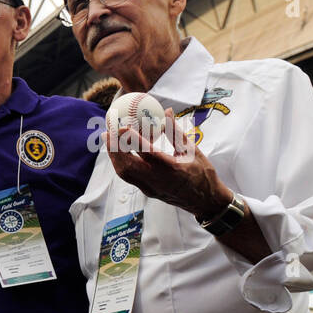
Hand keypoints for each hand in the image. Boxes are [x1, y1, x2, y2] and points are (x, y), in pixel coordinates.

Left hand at [103, 108, 230, 217]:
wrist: (205, 201)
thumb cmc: (202, 173)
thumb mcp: (192, 150)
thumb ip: (175, 132)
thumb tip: (167, 111)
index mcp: (172, 168)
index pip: (147, 152)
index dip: (132, 140)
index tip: (122, 127)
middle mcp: (158, 179)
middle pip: (128, 165)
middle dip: (114, 149)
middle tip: (106, 132)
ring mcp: (150, 188)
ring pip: (125, 173)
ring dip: (114, 157)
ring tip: (108, 141)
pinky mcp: (147, 191)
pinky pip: (129, 177)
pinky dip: (121, 163)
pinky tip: (118, 153)